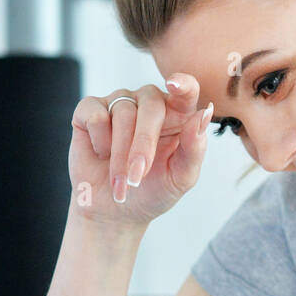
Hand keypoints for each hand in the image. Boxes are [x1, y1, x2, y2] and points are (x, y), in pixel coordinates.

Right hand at [68, 73, 212, 226]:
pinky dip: (99, 141)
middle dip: (143, 145)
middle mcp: (150, 103)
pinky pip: (95, 114)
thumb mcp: (180, 178)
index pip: (186, 90)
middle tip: (136, 178)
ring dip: (120, 155)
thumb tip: (204, 114)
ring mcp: (120, 102)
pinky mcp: (91, 109)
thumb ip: (195, 148)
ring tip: (120, 183)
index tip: (175, 85)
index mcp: (178, 115)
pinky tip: (102, 155)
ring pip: (122, 113)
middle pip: (151, 106)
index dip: (183, 84)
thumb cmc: (152, 192)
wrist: (114, 212)